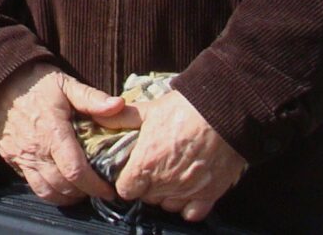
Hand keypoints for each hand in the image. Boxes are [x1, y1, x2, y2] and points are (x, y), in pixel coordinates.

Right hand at [0, 63, 133, 205]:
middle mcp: (35, 149)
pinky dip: (47, 188)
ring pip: (46, 191)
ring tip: (79, 189)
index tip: (109, 190)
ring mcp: (20, 156)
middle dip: (83, 192)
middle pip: (63, 186)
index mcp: (53, 132)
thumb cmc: (35, 81)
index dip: (95, 186)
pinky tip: (58, 179)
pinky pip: (30, 182)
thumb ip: (92, 98)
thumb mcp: (66, 83)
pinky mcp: (10, 158)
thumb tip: (118, 105)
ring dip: (65, 195)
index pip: (76, 171)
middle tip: (96, 188)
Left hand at [112, 89, 244, 222]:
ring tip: (170, 177)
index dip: (127, 181)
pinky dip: (188, 206)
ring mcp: (187, 190)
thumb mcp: (149, 110)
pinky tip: (188, 191)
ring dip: (166, 195)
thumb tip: (99, 118)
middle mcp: (164, 182)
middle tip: (154, 169)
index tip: (132, 173)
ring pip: (167, 206)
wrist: (222, 112)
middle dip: (147, 186)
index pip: (125, 190)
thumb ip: (122, 118)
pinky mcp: (209, 194)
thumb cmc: (184, 109)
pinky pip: (192, 213)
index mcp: (146, 163)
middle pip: (146, 198)